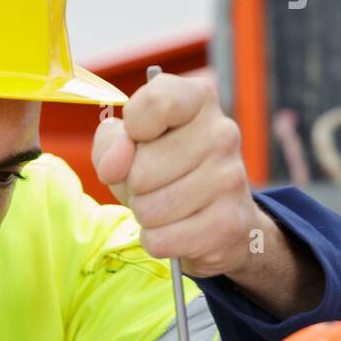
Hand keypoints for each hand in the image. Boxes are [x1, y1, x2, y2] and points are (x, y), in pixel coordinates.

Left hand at [91, 72, 262, 279]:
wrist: (217, 219)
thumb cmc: (164, 173)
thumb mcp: (129, 149)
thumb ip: (110, 144)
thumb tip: (115, 164)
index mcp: (198, 99)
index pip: (155, 102)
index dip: (132, 129)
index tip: (139, 137)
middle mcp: (222, 132)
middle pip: (140, 170)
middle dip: (135, 186)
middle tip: (156, 184)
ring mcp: (230, 178)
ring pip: (149, 209)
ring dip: (146, 215)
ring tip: (167, 206)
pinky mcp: (227, 223)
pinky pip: (160, 240)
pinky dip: (157, 241)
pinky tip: (177, 229)